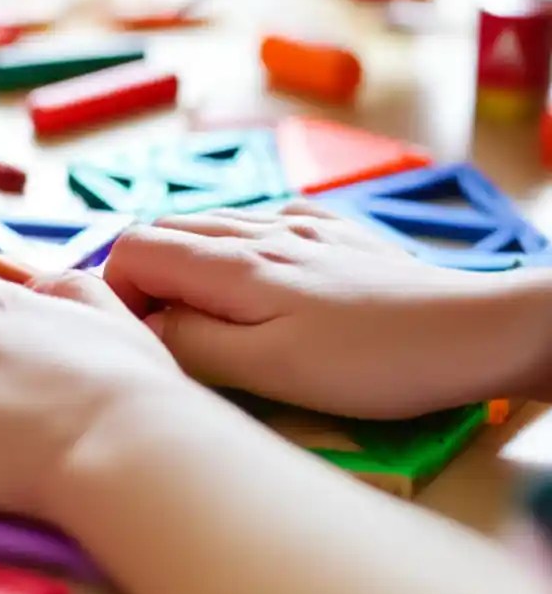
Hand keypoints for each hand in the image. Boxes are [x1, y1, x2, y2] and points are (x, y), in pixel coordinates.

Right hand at [104, 202, 551, 418]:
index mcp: (233, 264)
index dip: (120, 291)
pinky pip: (257, 222)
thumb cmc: (368, 362)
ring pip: (208, 223)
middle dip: (145, 277)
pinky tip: (262, 286)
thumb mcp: (269, 371)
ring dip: (187, 265)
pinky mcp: (331, 228)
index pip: (132, 247)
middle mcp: (257, 229)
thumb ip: (192, 343)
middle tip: (171, 334)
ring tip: (212, 317)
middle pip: (163, 228)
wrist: (472, 330)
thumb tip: (145, 324)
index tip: (147, 337)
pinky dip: (234, 250)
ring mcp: (297, 222)